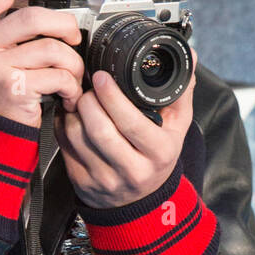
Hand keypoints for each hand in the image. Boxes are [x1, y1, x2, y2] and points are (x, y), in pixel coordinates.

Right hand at [0, 0, 84, 127]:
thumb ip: (13, 20)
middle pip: (34, 16)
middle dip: (65, 25)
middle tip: (74, 38)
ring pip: (51, 48)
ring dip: (72, 63)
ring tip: (72, 76)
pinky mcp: (13, 90)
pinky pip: (57, 76)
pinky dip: (70, 87)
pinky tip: (67, 95)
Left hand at [54, 48, 197, 207]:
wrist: (139, 200)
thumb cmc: (157, 156)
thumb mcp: (177, 127)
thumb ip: (181, 90)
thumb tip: (190, 55)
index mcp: (159, 153)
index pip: (131, 124)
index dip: (112, 98)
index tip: (102, 77)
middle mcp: (132, 170)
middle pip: (100, 130)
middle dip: (88, 100)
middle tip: (87, 85)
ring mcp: (104, 179)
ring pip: (77, 136)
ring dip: (73, 110)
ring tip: (79, 97)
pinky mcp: (82, 182)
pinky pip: (64, 146)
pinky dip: (63, 124)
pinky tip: (71, 114)